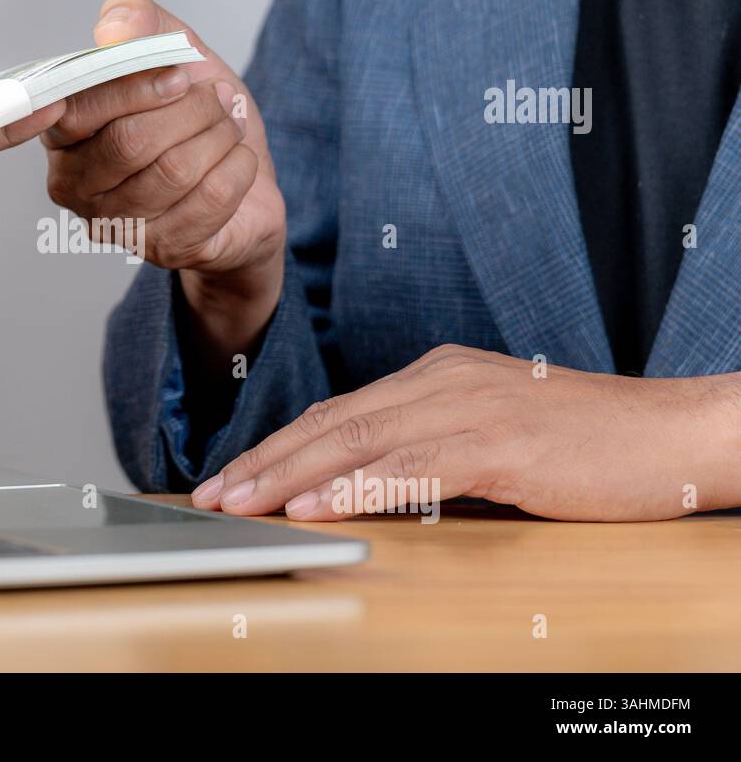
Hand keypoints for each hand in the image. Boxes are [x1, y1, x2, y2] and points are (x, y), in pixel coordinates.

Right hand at [44, 0, 287, 361]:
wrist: (243, 176)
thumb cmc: (195, 118)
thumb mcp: (173, 53)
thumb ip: (140, 22)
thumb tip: (113, 27)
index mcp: (61, 133)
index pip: (78, 110)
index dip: (135, 86)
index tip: (182, 71)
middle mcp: (74, 184)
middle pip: (131, 142)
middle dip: (192, 111)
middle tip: (218, 99)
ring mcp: (115, 224)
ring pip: (174, 171)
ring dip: (219, 137)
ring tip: (229, 126)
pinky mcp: (163, 249)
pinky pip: (210, 199)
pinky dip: (239, 168)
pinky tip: (238, 161)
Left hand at [191, 344, 740, 521]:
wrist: (670, 435)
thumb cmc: (582, 444)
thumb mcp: (490, 435)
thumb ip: (428, 449)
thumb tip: (361, 484)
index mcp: (434, 376)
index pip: (336, 412)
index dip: (277, 447)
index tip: (231, 475)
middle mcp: (440, 381)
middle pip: (330, 423)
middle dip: (264, 462)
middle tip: (213, 493)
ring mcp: (467, 407)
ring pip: (356, 441)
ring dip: (290, 476)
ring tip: (242, 503)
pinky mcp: (496, 442)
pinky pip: (408, 467)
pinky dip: (354, 488)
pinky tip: (315, 507)